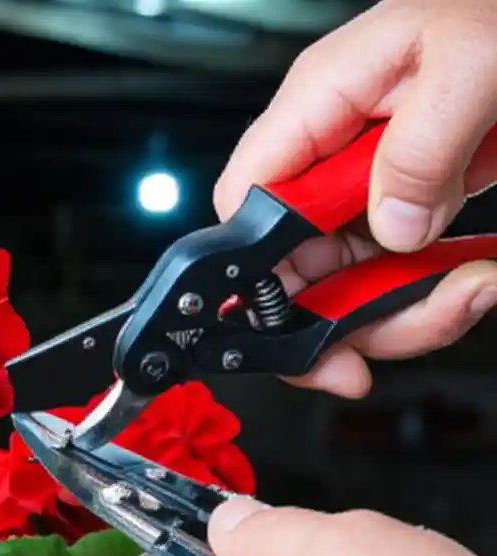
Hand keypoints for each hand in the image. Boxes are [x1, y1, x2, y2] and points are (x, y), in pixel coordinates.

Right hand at [214, 0, 496, 397]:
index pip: (248, 202)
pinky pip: (402, 262)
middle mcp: (335, 143)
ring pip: (352, 275)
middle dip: (349, 311)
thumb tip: (395, 230)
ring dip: (409, 305)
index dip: (262, 272)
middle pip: (299, 260)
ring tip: (473, 290)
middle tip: (408, 326)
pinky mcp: (417, 190)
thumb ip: (422, 153)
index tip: (303, 321)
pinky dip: (439, 287)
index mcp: (320, 100)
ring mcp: (375, 173)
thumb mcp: (471, 65)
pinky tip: (477, 276)